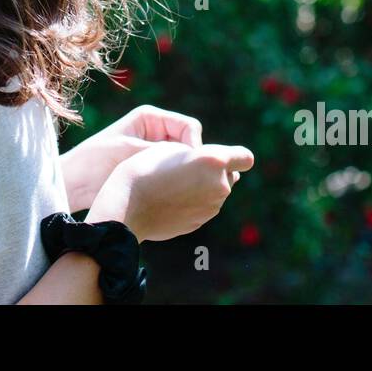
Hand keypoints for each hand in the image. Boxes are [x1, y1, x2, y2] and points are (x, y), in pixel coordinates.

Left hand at [61, 105, 203, 211]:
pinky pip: (174, 175)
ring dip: (182, 174)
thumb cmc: (96, 160)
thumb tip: (191, 158)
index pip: (189, 127)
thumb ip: (159, 152)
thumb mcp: (129, 151)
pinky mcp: (153, 170)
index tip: (188, 167)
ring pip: (183, 162)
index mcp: (151, 118)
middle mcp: (157, 132)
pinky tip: (172, 195)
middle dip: (189, 162)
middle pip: (189, 144)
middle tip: (186, 182)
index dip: (194, 146)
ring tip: (177, 190)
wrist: (75, 183)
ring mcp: (155, 152)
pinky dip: (176, 183)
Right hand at [86, 141, 254, 242]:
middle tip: (187, 167)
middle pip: (230, 175)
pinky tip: (170, 199)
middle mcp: (219, 186)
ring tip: (174, 183)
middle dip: (216, 171)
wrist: (126, 207)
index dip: (235, 155)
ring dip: (204, 186)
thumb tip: (215, 169)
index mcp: (214, 161)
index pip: (245, 157)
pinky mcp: (199, 223)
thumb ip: (199, 155)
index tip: (220, 155)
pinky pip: (201, 207)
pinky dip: (192, 202)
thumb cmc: (144, 169)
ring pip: (215, 192)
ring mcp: (210, 208)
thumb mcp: (171, 147)